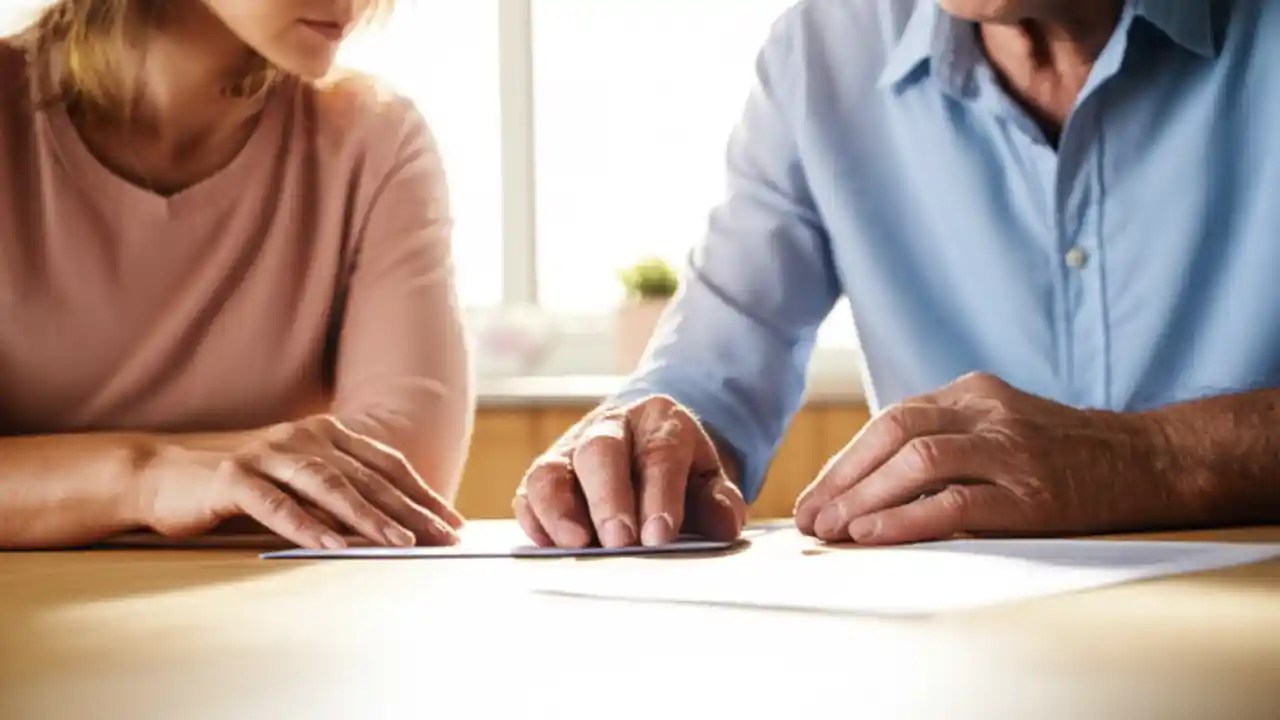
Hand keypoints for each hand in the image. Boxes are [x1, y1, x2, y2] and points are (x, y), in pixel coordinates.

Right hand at [141, 415, 464, 548]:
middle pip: (367, 477)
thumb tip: (395, 526)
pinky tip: (332, 545)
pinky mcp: (234, 477)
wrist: (163, 476)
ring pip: (329, 486)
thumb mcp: (299, 484)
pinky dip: (307, 526)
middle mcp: (303, 437)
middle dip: (410, 510)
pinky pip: (276, 504)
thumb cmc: (241, 485)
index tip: (452, 521)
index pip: (386, 465)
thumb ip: (340, 494)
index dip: (422, 493)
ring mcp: (269, 454)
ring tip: (400, 543)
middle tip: (443, 538)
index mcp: (326, 434)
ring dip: (368, 517)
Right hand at [514, 395, 746, 547]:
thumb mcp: (710, 480)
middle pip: (601, 453)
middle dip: (608, 499)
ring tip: (577, 545)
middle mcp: (610, 427)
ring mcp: (571, 449)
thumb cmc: (681, 473)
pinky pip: (529, 493)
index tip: (660, 535)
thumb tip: (723, 526)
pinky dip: (536, 520)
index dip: (659, 494)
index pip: (658, 453)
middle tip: (619, 541)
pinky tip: (550, 545)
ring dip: (560, 510)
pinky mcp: (547, 475)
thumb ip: (719, 501)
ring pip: (553, 470)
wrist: (651, 447)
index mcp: (659, 421)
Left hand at [794, 373, 1181, 544]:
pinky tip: (874, 534)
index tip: (815, 495)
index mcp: (972, 393)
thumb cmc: (1061, 453)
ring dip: (865, 496)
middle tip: (810, 516)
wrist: (1147, 461)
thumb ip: (946, 437)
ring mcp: (1011, 450)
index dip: (846, 460)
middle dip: (843, 477)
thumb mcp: (1000, 424)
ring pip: (919, 460)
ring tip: (833, 528)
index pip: (891, 420)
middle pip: (894, 432)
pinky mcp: (1032, 494)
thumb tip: (868, 482)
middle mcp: (987, 413)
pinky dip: (907, 518)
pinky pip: (956, 501)